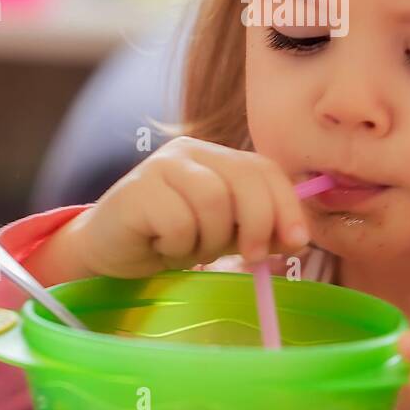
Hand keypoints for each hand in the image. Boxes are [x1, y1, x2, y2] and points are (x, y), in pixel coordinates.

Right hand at [64, 136, 309, 278]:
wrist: (109, 250)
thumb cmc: (169, 239)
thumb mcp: (224, 234)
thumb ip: (258, 230)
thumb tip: (299, 238)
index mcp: (217, 156)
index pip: (264, 169)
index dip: (287, 205)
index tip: (298, 242)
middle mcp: (191, 151)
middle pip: (244, 178)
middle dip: (259, 222)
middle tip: (253, 257)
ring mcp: (162, 165)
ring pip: (213, 200)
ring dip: (211, 238)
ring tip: (192, 250)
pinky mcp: (138, 188)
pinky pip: (179, 221)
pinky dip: (180, 246)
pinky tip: (163, 247)